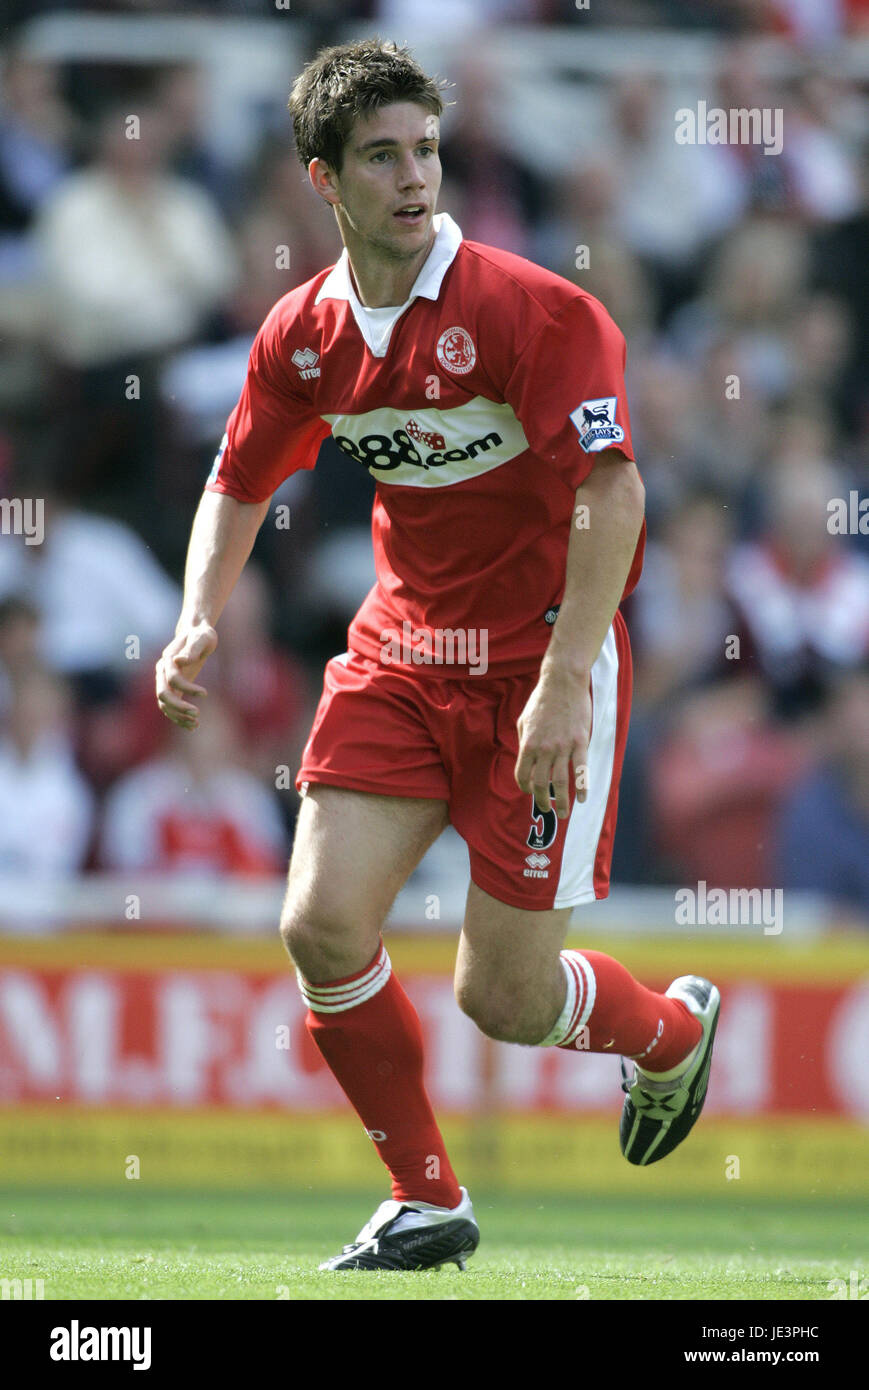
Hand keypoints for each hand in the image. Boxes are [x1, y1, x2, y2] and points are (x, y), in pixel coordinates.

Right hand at [155, 622, 217, 728]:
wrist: (196, 635)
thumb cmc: (201, 635)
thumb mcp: (202, 638)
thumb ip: (192, 649)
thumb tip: (179, 661)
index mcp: (167, 659)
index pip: (173, 679)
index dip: (188, 688)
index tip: (206, 693)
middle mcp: (162, 671)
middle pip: (162, 694)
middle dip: (178, 707)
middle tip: (196, 714)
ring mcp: (165, 681)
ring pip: (164, 704)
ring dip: (178, 716)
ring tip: (196, 724)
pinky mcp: (173, 688)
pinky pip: (171, 707)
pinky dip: (179, 718)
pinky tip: (193, 726)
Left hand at [514, 662, 591, 817]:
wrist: (563, 682)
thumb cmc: (542, 700)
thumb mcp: (523, 720)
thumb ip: (524, 741)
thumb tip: (525, 758)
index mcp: (528, 744)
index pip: (522, 775)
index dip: (525, 788)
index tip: (530, 792)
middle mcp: (544, 749)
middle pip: (540, 784)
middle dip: (542, 800)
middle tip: (547, 809)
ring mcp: (563, 747)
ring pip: (560, 782)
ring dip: (562, 801)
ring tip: (564, 813)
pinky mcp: (580, 743)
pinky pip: (581, 770)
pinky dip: (583, 787)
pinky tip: (583, 798)